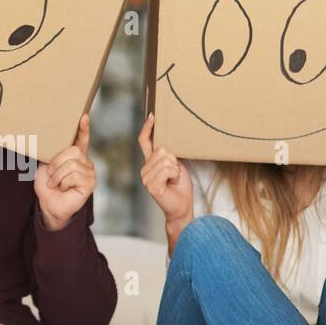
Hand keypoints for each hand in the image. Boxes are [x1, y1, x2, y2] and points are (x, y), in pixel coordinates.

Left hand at [34, 115, 95, 230]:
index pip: (81, 139)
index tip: (83, 116)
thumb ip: (51, 154)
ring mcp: (89, 172)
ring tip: (56, 183)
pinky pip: (75, 175)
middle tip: (52, 174)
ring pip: (72, 164)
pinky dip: (63, 182)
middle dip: (57, 162)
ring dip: (58, 175)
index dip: (83, 128)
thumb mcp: (46, 166)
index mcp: (75, 156)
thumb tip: (44, 141)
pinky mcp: (90, 183)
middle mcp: (84, 162)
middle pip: (73, 151)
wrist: (49, 205)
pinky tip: (63, 188)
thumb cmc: (48, 186)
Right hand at [137, 113, 192, 228]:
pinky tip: (172, 183)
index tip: (153, 116)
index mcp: (149, 163)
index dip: (147, 129)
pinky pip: (167, 169)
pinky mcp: (151, 185)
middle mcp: (144, 169)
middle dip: (174, 160)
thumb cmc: (180, 188)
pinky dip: (174, 175)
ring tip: (174, 180)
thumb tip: (166, 145)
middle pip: (161, 150)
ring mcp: (146, 178)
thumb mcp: (176, 166)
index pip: (144, 142)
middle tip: (175, 174)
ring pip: (166, 160)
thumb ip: (169, 155)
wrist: (181, 208)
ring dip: (175, 169)